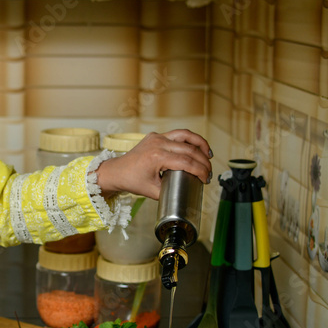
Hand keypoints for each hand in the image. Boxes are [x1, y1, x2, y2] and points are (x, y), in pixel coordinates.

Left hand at [94, 130, 212, 199]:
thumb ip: (171, 192)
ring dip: (200, 144)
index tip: (206, 180)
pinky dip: (189, 140)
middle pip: (189, 149)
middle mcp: (158, 143)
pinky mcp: (157, 136)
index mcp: (157, 157)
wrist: (117, 171)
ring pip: (185, 135)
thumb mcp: (153, 192)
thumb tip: (187, 193)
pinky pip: (177, 134)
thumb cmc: (132, 181)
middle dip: (203, 161)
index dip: (200, 171)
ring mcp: (157, 137)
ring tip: (208, 155)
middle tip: (209, 172)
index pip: (186, 162)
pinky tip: (197, 147)